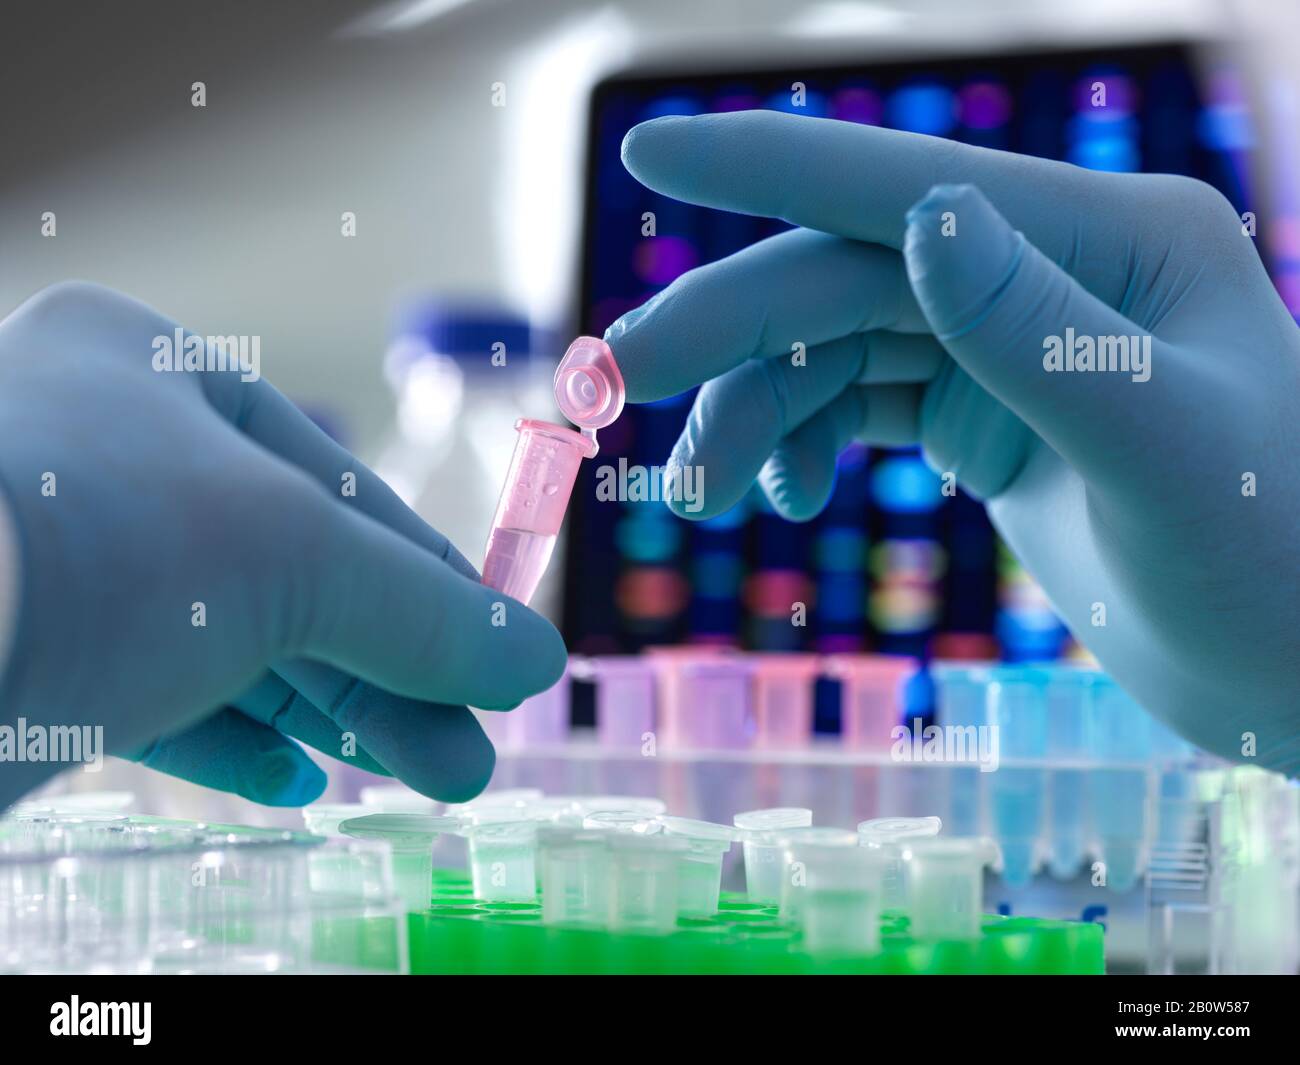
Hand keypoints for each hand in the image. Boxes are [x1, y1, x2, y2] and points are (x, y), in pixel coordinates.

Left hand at [0, 282, 564, 807]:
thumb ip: (420, 611)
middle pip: (296, 573)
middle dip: (395, 669)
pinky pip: (160, 694)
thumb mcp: (286, 562)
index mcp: (154, 373)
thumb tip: (537, 662)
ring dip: (342, 713)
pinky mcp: (32, 659)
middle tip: (473, 752)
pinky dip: (237, 738)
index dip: (431, 578)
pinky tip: (300, 779)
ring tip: (433, 778)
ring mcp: (64, 559)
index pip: (338, 483)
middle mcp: (104, 453)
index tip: (499, 657)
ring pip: (237, 640)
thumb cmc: (89, 545)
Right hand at [605, 110, 1299, 773]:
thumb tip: (921, 213)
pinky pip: (857, 406)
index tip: (647, 154)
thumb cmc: (1273, 566)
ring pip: (834, 350)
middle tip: (614, 381)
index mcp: (1106, 240)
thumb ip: (1037, 332)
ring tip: (703, 498)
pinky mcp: (985, 415)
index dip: (767, 165)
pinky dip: (798, 444)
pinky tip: (781, 500)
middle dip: (727, 332)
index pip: (906, 186)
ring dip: (752, 412)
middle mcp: (1045, 273)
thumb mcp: (1165, 453)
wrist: (1297, 672)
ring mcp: (1008, 344)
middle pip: (843, 278)